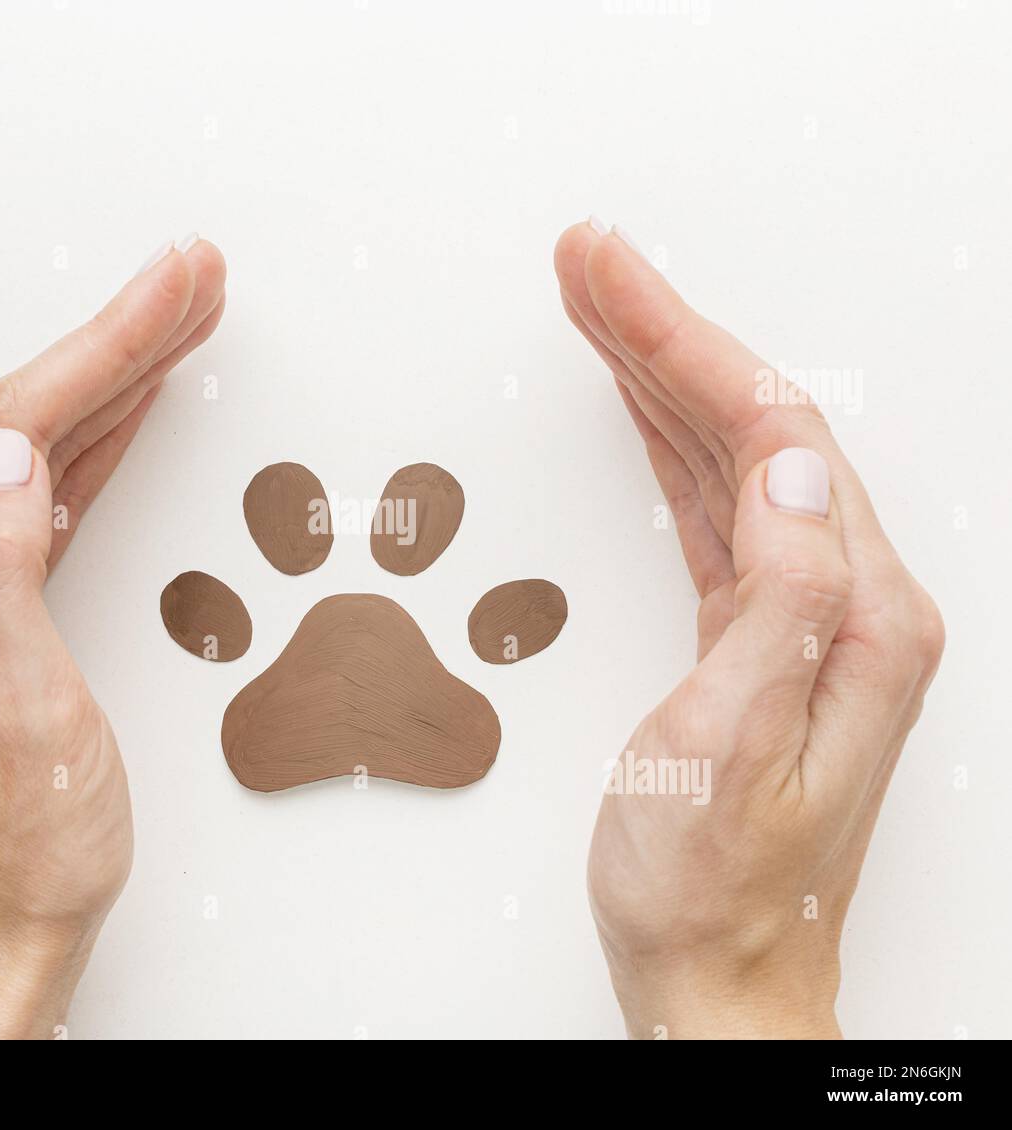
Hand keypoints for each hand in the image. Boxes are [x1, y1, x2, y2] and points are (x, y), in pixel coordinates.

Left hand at [0, 236, 225, 1037]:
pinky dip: (92, 445)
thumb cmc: (9, 856)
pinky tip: (128, 412)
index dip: (105, 346)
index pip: (9, 425)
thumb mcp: (23, 717)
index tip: (172, 288)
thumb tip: (16, 448)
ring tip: (177, 322)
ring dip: (110, 382)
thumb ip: (2, 570)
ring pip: (31, 449)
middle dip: (117, 342)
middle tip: (190, 279)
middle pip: (18, 419)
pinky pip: (36, 499)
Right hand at [555, 220, 942, 1038]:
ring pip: (725, 455)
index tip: (612, 277)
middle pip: (750, 424)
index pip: (770, 433)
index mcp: (858, 615)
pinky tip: (634, 407)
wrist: (718, 975)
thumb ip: (784, 595)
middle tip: (589, 263)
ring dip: (657, 374)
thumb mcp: (734, 744)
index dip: (682, 342)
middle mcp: (845, 601)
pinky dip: (662, 442)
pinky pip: (709, 505)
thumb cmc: (716, 886)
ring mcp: (803, 613)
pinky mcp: (753, 632)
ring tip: (596, 307)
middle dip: (662, 333)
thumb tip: (793, 464)